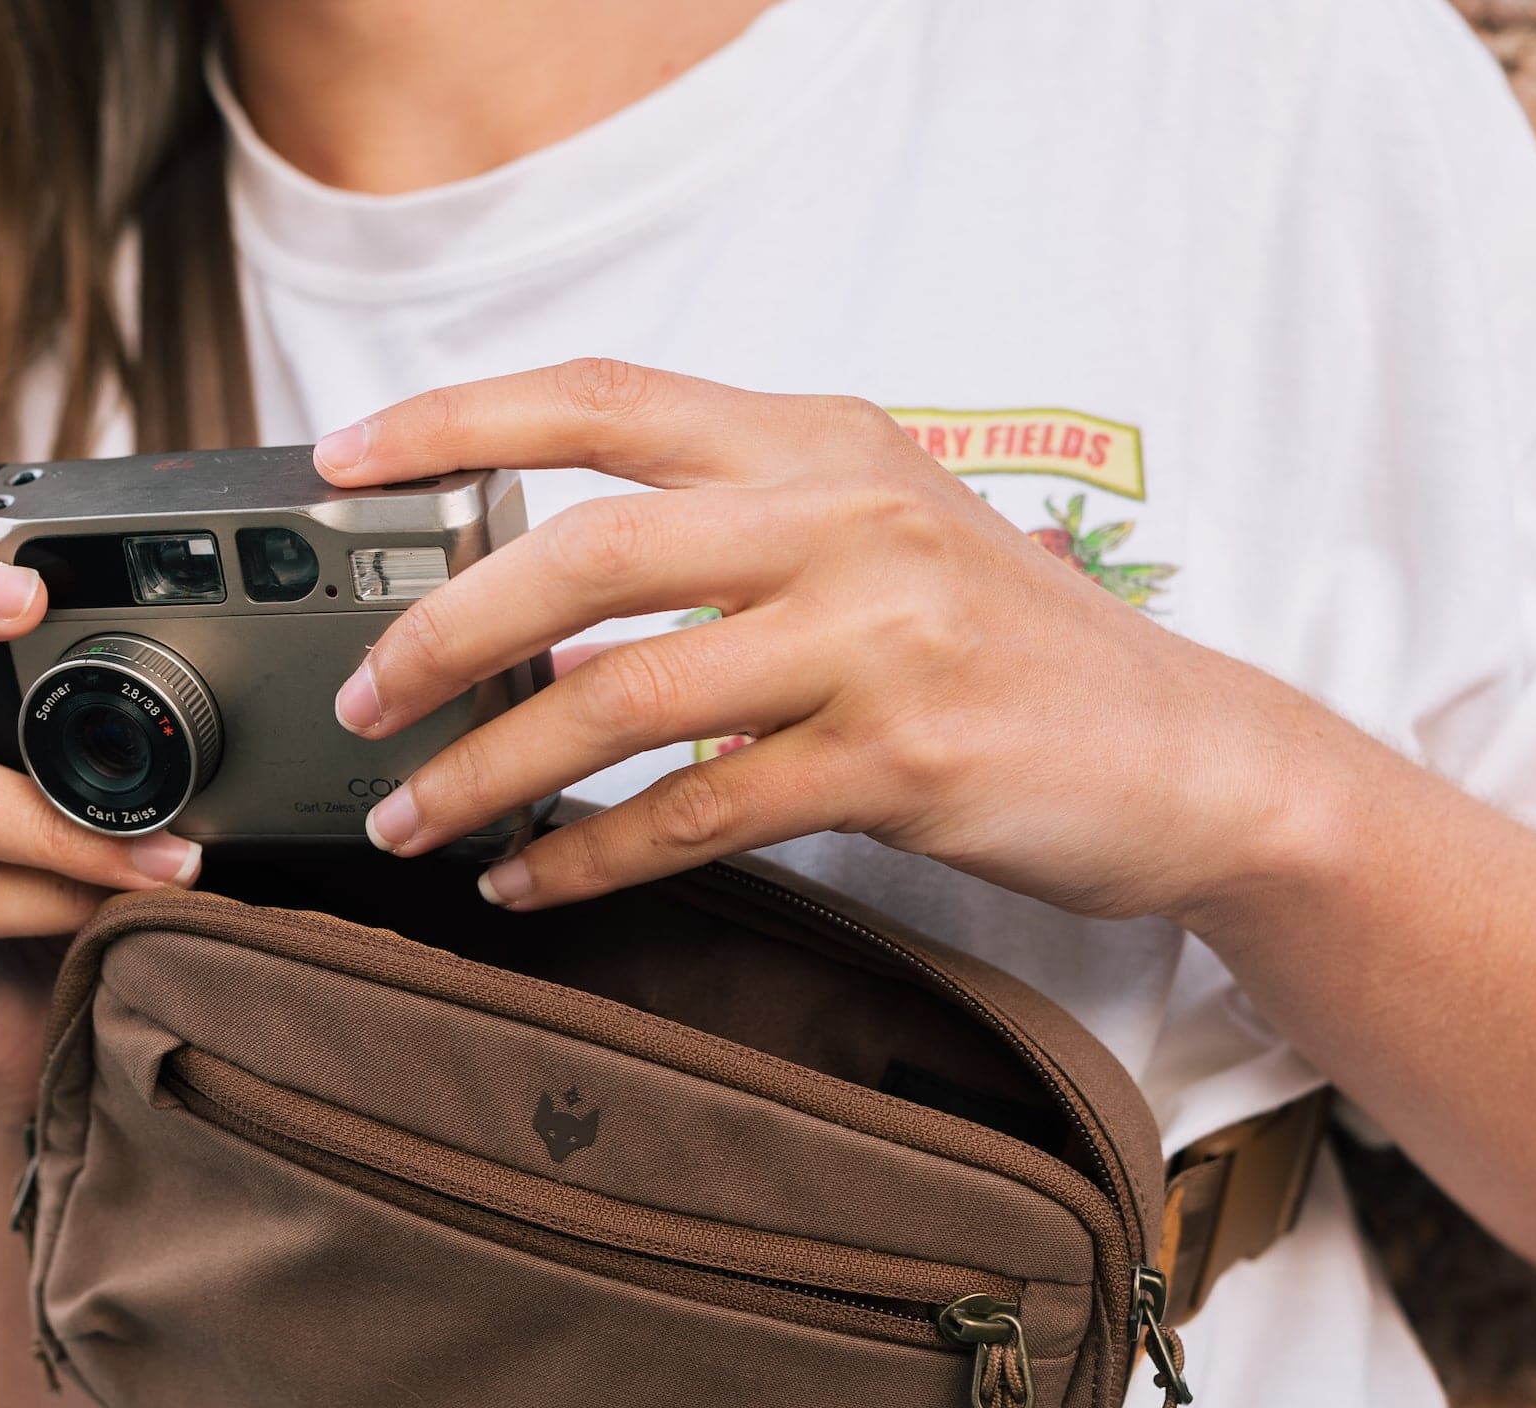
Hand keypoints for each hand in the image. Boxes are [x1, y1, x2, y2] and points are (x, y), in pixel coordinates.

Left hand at [314, 360, 1321, 919]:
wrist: (1191, 757)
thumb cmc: (1011, 656)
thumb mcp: (881, 542)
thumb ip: (734, 539)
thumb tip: (539, 608)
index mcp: (821, 443)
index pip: (606, 396)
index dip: (457, 418)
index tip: (343, 461)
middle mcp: (844, 517)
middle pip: (586, 550)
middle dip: (444, 629)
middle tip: (362, 697)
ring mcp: (880, 636)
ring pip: (623, 695)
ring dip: (493, 767)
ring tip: (413, 815)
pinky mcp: (902, 759)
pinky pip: (699, 809)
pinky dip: (593, 855)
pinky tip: (532, 884)